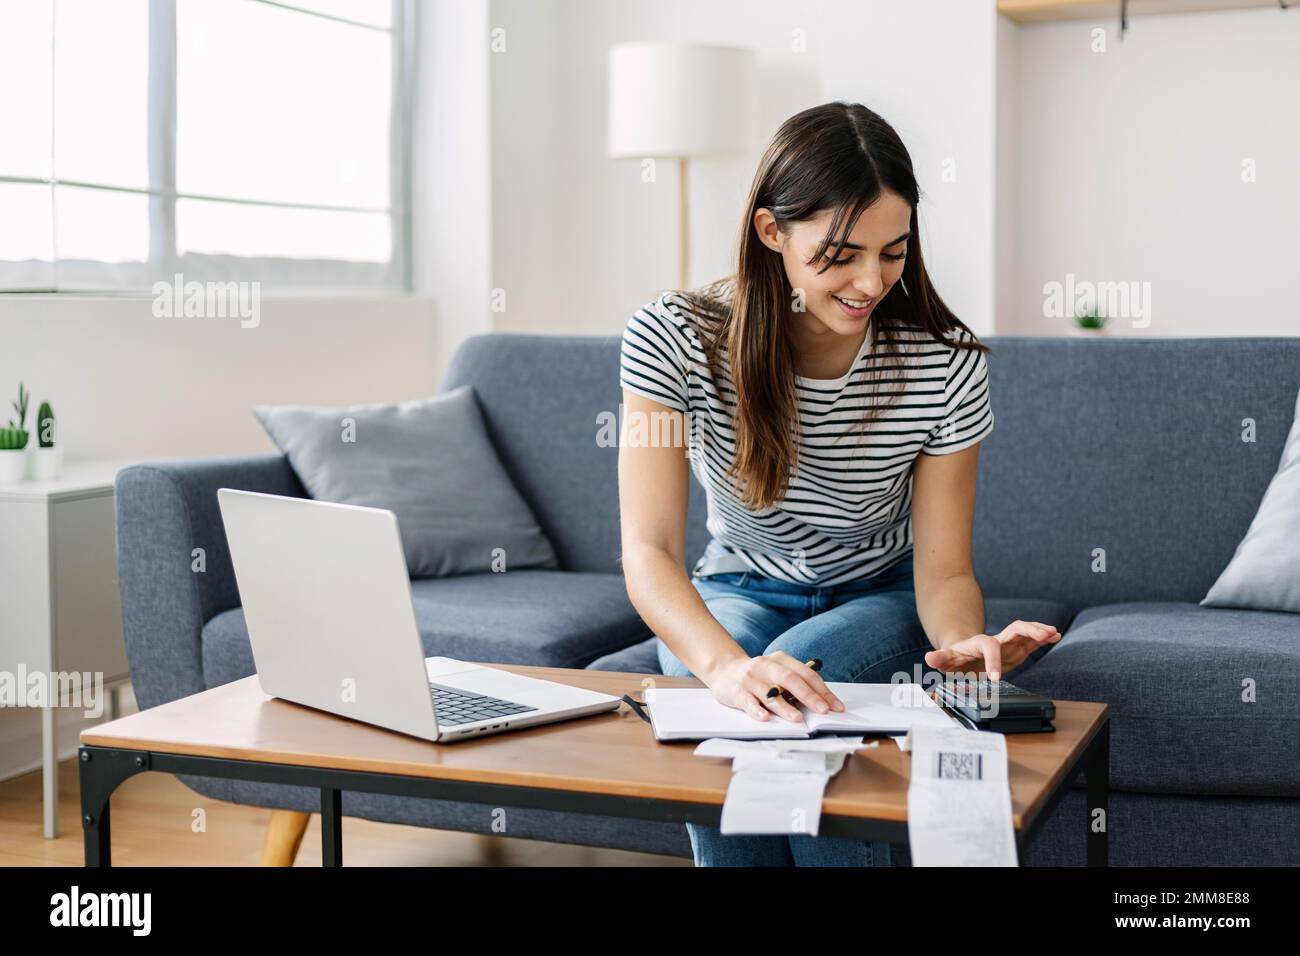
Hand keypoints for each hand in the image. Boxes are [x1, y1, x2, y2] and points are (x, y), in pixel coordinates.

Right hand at [705, 652, 844, 722]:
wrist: (724, 670)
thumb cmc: (759, 676)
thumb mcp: (778, 672)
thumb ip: (796, 683)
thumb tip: (822, 702)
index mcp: (781, 660)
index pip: (806, 674)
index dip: (822, 690)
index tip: (836, 706)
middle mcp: (766, 666)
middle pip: (790, 680)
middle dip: (809, 696)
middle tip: (823, 711)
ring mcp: (751, 679)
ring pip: (770, 694)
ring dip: (785, 708)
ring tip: (798, 719)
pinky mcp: (737, 691)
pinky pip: (748, 702)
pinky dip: (756, 710)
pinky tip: (765, 718)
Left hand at [924, 620, 1060, 680]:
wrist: (963, 649)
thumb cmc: (956, 656)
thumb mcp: (946, 659)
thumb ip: (940, 658)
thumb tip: (929, 658)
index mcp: (980, 644)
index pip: (988, 647)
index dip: (992, 660)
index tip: (994, 677)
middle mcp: (997, 640)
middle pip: (1013, 629)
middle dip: (1028, 630)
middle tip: (1044, 635)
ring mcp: (1008, 643)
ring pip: (1025, 632)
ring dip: (1039, 631)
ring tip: (1054, 633)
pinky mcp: (1016, 648)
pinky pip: (1031, 641)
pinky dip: (1043, 638)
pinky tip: (1056, 637)